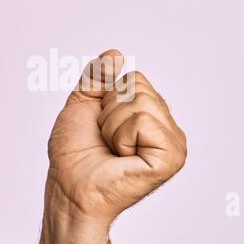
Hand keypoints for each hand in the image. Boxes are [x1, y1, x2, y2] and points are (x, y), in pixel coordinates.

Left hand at [46, 48, 188, 229]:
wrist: (69, 189)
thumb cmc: (74, 156)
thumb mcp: (81, 106)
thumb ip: (97, 79)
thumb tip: (115, 55)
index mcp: (151, 116)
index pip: (134, 78)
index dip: (106, 99)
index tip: (100, 127)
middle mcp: (167, 128)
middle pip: (138, 87)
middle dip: (109, 111)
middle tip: (105, 140)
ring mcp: (173, 143)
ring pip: (141, 101)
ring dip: (113, 125)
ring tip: (112, 149)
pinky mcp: (172, 157)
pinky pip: (143, 120)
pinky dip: (122, 136)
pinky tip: (122, 157)